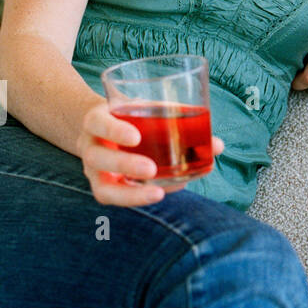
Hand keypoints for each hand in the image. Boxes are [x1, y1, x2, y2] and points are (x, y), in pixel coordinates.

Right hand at [81, 101, 224, 206]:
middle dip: (125, 165)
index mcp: (96, 121)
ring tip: (158, 193)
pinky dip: (139, 198)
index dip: (114, 130)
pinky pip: (117, 198)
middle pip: (97, 158)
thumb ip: (178, 120)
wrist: (101, 127)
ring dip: (132, 193)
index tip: (136, 137)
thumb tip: (218, 146)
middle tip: (151, 169)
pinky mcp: (104, 188)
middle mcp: (90, 147)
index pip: (97, 123)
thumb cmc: (132, 116)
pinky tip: (163, 193)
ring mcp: (94, 171)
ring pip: (103, 189)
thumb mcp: (146, 109)